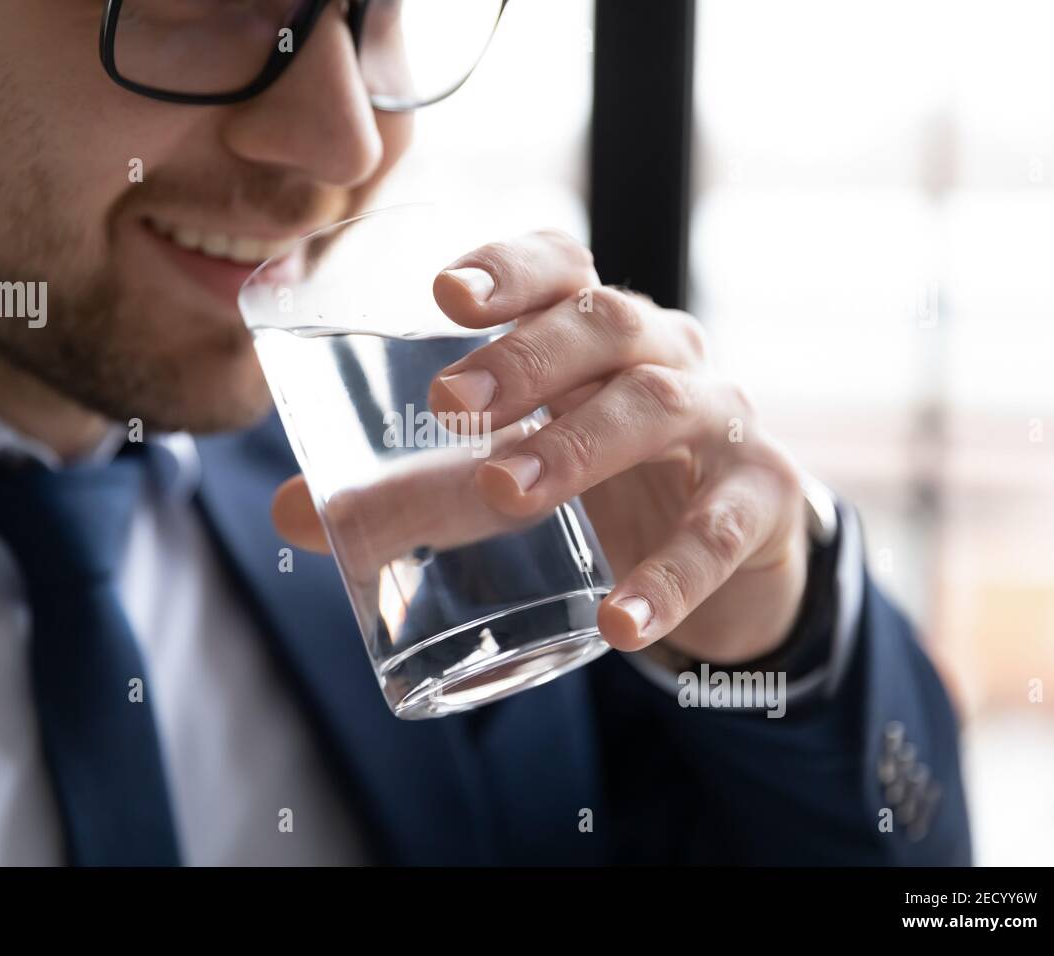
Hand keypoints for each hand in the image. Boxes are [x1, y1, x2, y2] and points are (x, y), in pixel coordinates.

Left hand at [273, 229, 809, 664]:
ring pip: (661, 406)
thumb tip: (294, 511)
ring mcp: (722, 422)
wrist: (731, 552)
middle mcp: (667, 356)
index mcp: (598, 334)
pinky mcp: (760, 502)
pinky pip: (719, 533)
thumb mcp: (513, 476)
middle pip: (608, 322)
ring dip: (580, 445)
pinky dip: (669, 576)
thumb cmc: (607, 485)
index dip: (510, 268)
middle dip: (527, 354)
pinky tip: (618, 621)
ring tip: (507, 492)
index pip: (563, 267)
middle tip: (449, 402)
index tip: (441, 293)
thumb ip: (416, 491)